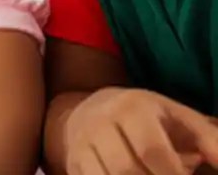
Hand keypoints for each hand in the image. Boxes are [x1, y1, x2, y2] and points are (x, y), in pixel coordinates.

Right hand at [64, 87, 217, 173]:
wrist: (89, 110)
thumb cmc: (147, 118)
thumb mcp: (179, 119)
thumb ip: (210, 141)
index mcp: (131, 107)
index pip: (151, 149)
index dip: (171, 173)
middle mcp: (100, 122)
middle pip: (125, 168)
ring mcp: (81, 143)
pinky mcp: (72, 162)